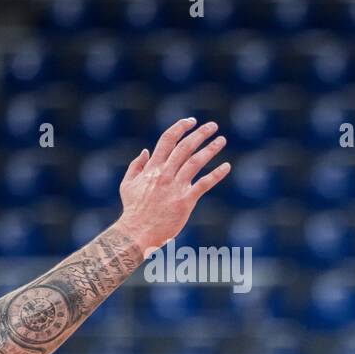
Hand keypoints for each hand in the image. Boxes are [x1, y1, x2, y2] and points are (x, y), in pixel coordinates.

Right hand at [116, 117, 229, 251]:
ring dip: (210, 148)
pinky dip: (217, 174)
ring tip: (222, 140)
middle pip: (185, 147)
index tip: (191, 121)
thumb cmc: (133, 210)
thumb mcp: (127, 184)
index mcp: (152, 168)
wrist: (136, 232)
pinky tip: (227, 166)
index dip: (180, 127)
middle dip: (200, 133)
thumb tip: (146, 150)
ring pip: (196, 161)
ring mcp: (175, 187)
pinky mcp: (185, 201)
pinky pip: (204, 184)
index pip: (167, 140)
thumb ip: (136, 166)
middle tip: (213, 125)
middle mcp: (165, 174)